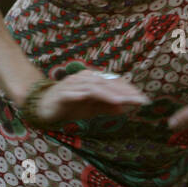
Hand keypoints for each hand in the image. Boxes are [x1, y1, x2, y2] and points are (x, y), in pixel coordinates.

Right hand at [32, 71, 148, 125]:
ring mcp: (73, 84)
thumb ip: (107, 107)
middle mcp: (84, 78)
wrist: (43, 108)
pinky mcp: (63, 93)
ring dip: (110, 94)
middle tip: (140, 101)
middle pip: (108, 83)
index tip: (144, 100)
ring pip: (95, 87)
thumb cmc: (69, 106)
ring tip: (124, 101)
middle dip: (125, 92)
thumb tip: (126, 108)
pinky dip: (87, 95)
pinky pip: (76, 93)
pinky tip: (99, 100)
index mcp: (92, 79)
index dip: (129, 90)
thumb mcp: (92, 109)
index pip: (114, 82)